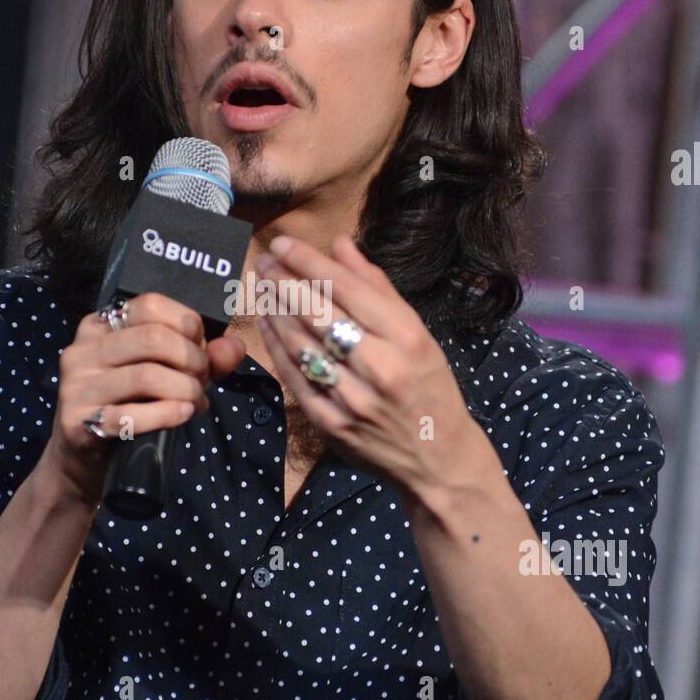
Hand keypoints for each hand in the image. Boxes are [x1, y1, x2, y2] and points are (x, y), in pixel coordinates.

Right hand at [42, 292, 245, 506]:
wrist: (82, 459)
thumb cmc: (127, 406)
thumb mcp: (161, 375)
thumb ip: (201, 358)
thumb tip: (235, 346)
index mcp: (100, 325)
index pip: (150, 304)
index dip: (188, 325)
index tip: (200, 350)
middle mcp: (82, 349)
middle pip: (153, 338)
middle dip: (192, 360)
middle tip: (202, 381)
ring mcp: (76, 386)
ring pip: (146, 376)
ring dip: (186, 390)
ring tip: (195, 402)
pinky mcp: (78, 422)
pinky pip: (131, 415)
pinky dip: (167, 414)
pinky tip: (183, 414)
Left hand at [255, 234, 490, 510]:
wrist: (438, 457)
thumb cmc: (429, 386)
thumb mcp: (417, 333)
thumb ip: (377, 288)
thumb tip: (339, 244)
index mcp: (406, 337)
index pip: (346, 288)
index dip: (307, 261)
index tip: (281, 242)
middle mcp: (380, 367)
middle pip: (318, 313)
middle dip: (282, 280)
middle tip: (263, 260)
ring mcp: (353, 398)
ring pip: (300, 344)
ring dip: (274, 310)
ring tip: (260, 287)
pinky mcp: (332, 424)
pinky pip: (295, 378)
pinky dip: (277, 347)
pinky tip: (267, 324)